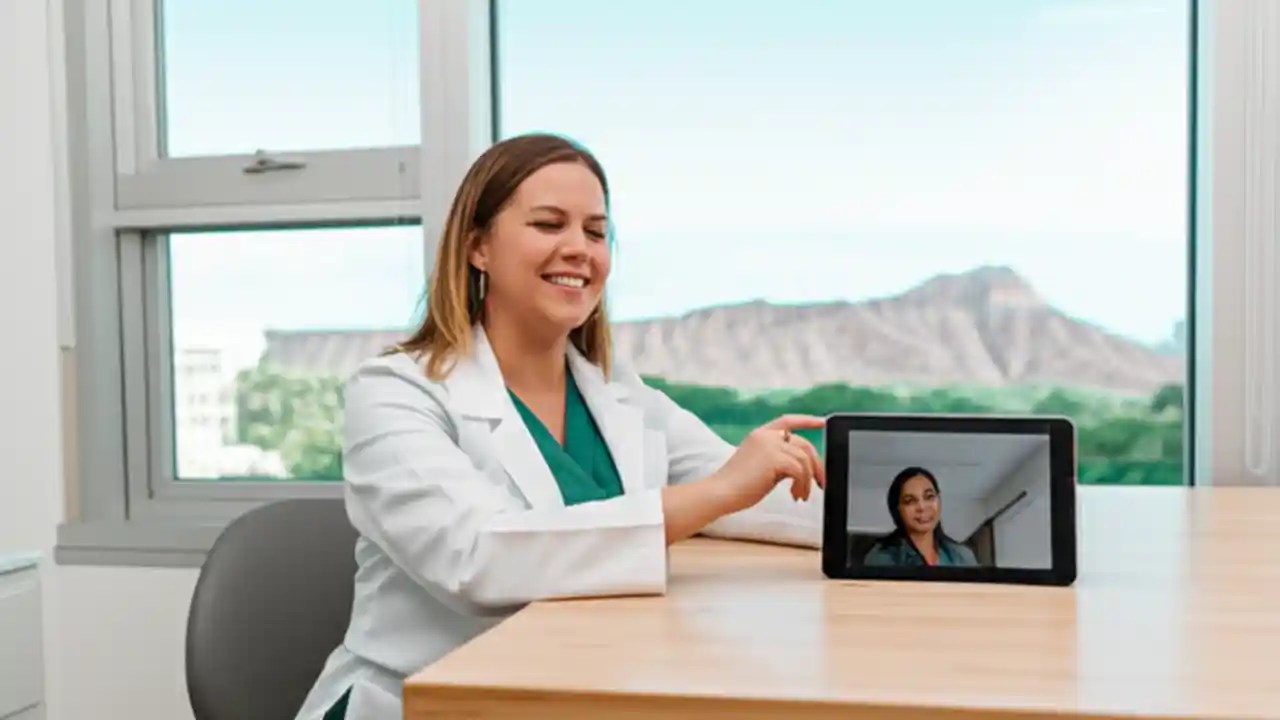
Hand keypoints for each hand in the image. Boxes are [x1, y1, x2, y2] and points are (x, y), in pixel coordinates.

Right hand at [711, 414, 826, 513]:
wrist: (721, 493)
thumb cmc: (737, 486)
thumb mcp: (760, 467)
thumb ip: (778, 461)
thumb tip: (802, 469)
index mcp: (760, 435)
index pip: (787, 421)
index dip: (806, 421)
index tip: (822, 422)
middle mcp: (765, 436)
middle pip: (803, 443)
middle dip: (816, 464)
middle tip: (821, 482)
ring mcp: (770, 445)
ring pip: (804, 459)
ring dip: (808, 481)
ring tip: (800, 496)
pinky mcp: (774, 459)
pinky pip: (800, 471)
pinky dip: (802, 485)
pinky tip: (795, 496)